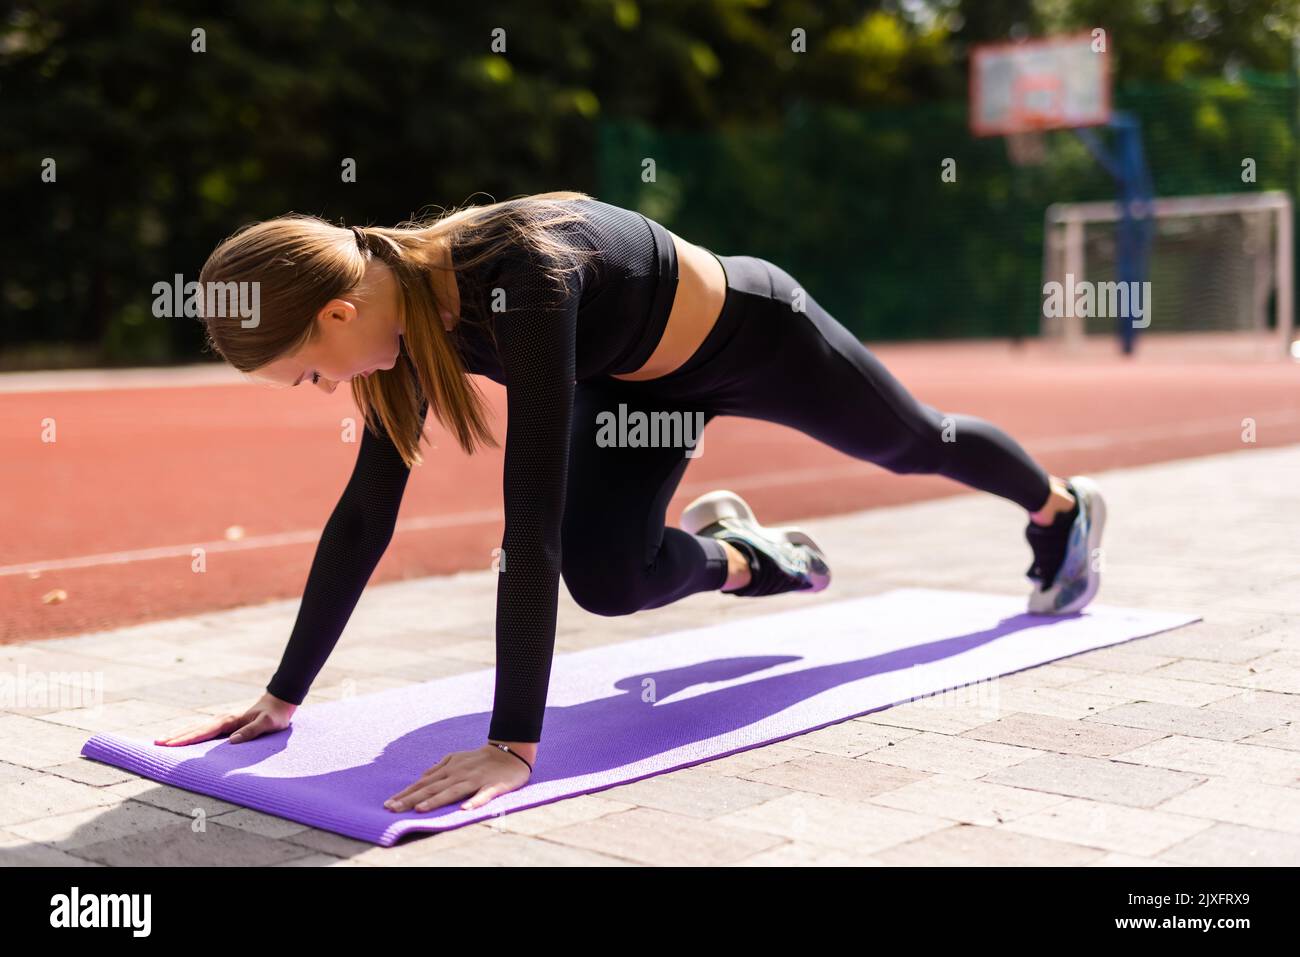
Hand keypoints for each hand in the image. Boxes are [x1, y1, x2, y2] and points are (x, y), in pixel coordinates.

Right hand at [154, 692, 296, 745]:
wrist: (279, 702)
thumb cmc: (275, 716)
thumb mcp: (268, 724)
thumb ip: (251, 731)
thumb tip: (232, 741)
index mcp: (228, 721)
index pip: (202, 732)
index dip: (185, 739)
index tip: (169, 745)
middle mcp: (221, 719)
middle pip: (193, 729)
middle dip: (175, 737)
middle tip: (155, 744)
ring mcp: (221, 721)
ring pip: (195, 728)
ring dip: (178, 734)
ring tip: (161, 740)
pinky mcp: (224, 724)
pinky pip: (202, 729)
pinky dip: (189, 733)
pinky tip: (182, 737)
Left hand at [384, 744, 532, 812]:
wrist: (511, 751)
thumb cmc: (480, 758)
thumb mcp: (456, 758)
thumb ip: (438, 769)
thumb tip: (421, 779)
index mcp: (449, 769)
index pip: (423, 783)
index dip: (406, 794)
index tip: (388, 804)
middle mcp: (458, 774)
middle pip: (432, 788)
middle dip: (411, 799)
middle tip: (393, 809)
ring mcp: (475, 779)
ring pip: (453, 791)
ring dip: (436, 800)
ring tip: (420, 809)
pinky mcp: (493, 786)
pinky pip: (483, 794)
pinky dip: (475, 802)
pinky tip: (465, 809)